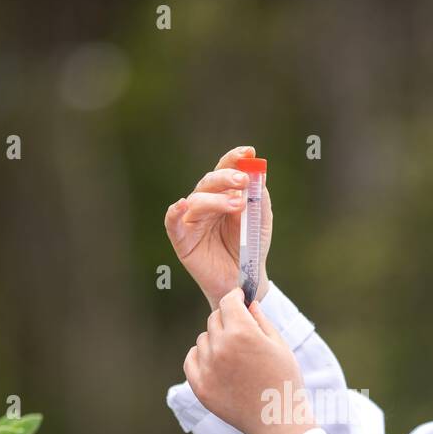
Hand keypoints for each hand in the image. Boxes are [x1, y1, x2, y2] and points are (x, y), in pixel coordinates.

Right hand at [165, 146, 272, 310]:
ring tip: (238, 205)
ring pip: (197, 200)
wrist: (244, 280)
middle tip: (243, 181)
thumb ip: (259, 197)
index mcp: (224, 194)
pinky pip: (172, 222)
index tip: (248, 153)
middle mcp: (206, 203)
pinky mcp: (182, 239)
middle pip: (209, 182)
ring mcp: (192, 220)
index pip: (225, 169)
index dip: (234, 158)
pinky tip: (182, 205)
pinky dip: (175, 211)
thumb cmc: (250, 248)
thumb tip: (258, 172)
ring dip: (217, 199)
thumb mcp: (260, 222)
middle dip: (226, 177)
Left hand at [183, 289, 315, 433]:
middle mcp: (221, 347)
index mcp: (243, 332)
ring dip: (215, 339)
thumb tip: (249, 304)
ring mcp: (208, 367)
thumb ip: (261, 321)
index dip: (235, 297)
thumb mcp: (280, 346)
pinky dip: (200, 356)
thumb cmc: (284, 381)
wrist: (277, 420)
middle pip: (214, 319)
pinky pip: (191, 359)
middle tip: (241, 330)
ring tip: (233, 353)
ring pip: (203, 339)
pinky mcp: (200, 386)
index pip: (228, 302)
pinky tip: (214, 360)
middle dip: (227, 319)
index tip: (239, 299)